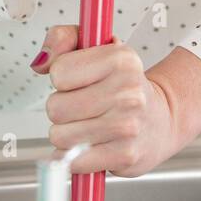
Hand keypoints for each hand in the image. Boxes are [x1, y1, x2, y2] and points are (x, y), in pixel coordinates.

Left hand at [30, 25, 178, 175]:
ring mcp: (128, 126)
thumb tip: (40, 62)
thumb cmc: (122, 84)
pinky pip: (74, 161)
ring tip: (89, 124)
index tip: (79, 80)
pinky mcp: (125, 155)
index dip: (62, 77)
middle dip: (62, 108)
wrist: (160, 119)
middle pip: (56, 108)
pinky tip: (92, 144)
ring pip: (60, 136)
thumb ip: (62, 39)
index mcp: (121, 59)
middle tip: (84, 105)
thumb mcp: (96, 48)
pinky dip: (75, 156)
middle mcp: (128, 92)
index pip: (59, 73)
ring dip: (67, 133)